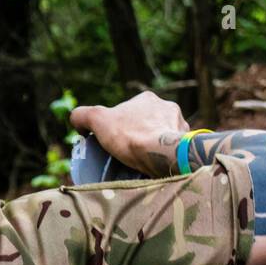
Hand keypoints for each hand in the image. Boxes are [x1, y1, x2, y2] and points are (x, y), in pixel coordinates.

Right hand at [70, 91, 190, 177]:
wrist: (160, 154)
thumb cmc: (129, 136)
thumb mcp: (97, 120)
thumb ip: (82, 115)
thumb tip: (76, 119)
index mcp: (147, 98)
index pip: (128, 112)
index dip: (117, 127)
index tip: (112, 143)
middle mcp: (167, 106)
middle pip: (146, 123)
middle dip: (137, 136)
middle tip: (127, 154)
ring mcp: (181, 124)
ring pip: (161, 135)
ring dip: (153, 146)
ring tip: (143, 163)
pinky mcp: (189, 142)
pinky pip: (173, 149)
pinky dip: (165, 156)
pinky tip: (158, 166)